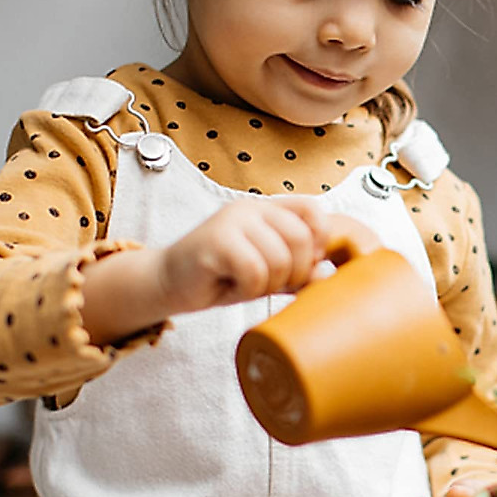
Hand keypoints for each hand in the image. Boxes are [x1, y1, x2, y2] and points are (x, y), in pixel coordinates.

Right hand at [156, 197, 331, 314]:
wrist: (168, 282)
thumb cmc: (221, 277)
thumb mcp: (269, 274)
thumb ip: (298, 271)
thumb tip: (328, 275)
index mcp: (268, 209)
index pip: (314, 210)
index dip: (320, 240)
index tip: (305, 266)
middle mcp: (251, 208)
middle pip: (302, 238)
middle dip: (295, 273)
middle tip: (274, 284)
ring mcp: (232, 221)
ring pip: (280, 258)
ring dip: (268, 284)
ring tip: (247, 283)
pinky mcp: (215, 241)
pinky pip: (254, 270)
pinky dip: (249, 288)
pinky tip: (232, 285)